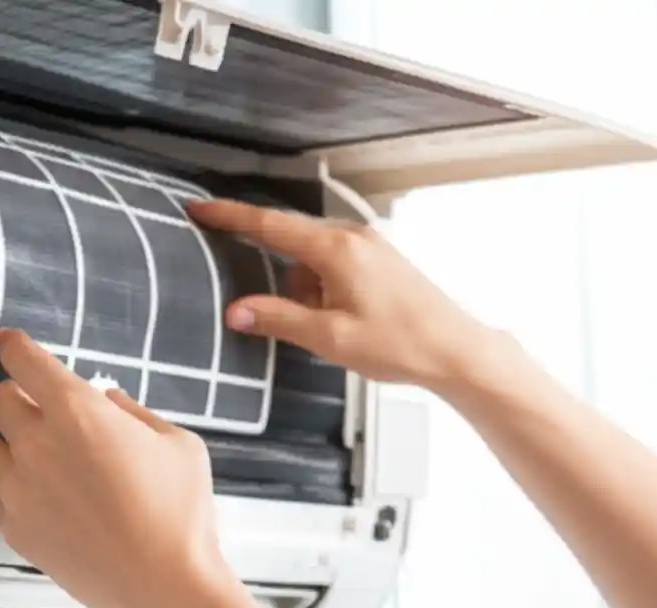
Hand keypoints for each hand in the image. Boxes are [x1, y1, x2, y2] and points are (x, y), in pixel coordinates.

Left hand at [0, 329, 234, 607]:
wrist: (163, 585)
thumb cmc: (179, 514)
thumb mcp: (178, 443)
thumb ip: (134, 412)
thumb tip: (109, 401)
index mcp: (78, 410)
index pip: (24, 362)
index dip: (13, 346)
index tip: (8, 342)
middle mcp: (38, 443)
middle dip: (19, 397)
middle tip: (48, 412)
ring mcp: (20, 488)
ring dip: (15, 445)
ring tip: (54, 466)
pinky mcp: (14, 527)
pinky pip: (0, 493)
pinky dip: (18, 488)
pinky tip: (55, 502)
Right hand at [189, 199, 492, 390]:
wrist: (456, 350)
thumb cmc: (399, 344)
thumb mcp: (329, 338)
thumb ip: (278, 319)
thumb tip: (235, 310)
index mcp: (336, 249)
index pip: (269, 225)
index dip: (230, 216)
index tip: (200, 208)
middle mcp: (352, 236)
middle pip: (291, 242)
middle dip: (277, 277)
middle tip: (273, 307)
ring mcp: (369, 244)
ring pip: (312, 259)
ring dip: (304, 290)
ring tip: (328, 329)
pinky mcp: (380, 258)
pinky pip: (334, 264)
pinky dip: (324, 289)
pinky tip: (340, 320)